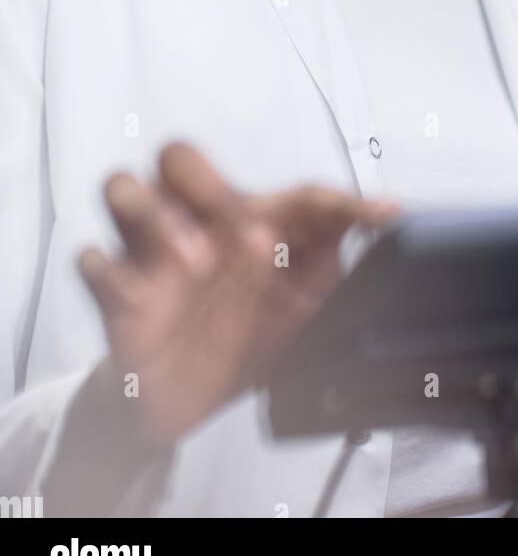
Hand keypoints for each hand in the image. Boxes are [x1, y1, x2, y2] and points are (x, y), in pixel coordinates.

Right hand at [77, 142, 399, 445]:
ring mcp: (149, 254)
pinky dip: (109, 267)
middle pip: (179, 157)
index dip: (334, 199)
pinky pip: (92, 259)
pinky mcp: (117, 295)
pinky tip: (139, 291)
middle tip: (248, 229)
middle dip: (208, 181)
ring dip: (156, 214)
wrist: (195, 398)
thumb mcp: (305, 294)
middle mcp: (194, 221)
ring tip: (196, 259)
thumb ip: (336, 249)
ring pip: (122, 186)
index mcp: (249, 218)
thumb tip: (387, 212)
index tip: (378, 217)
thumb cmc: (248, 328)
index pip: (287, 188)